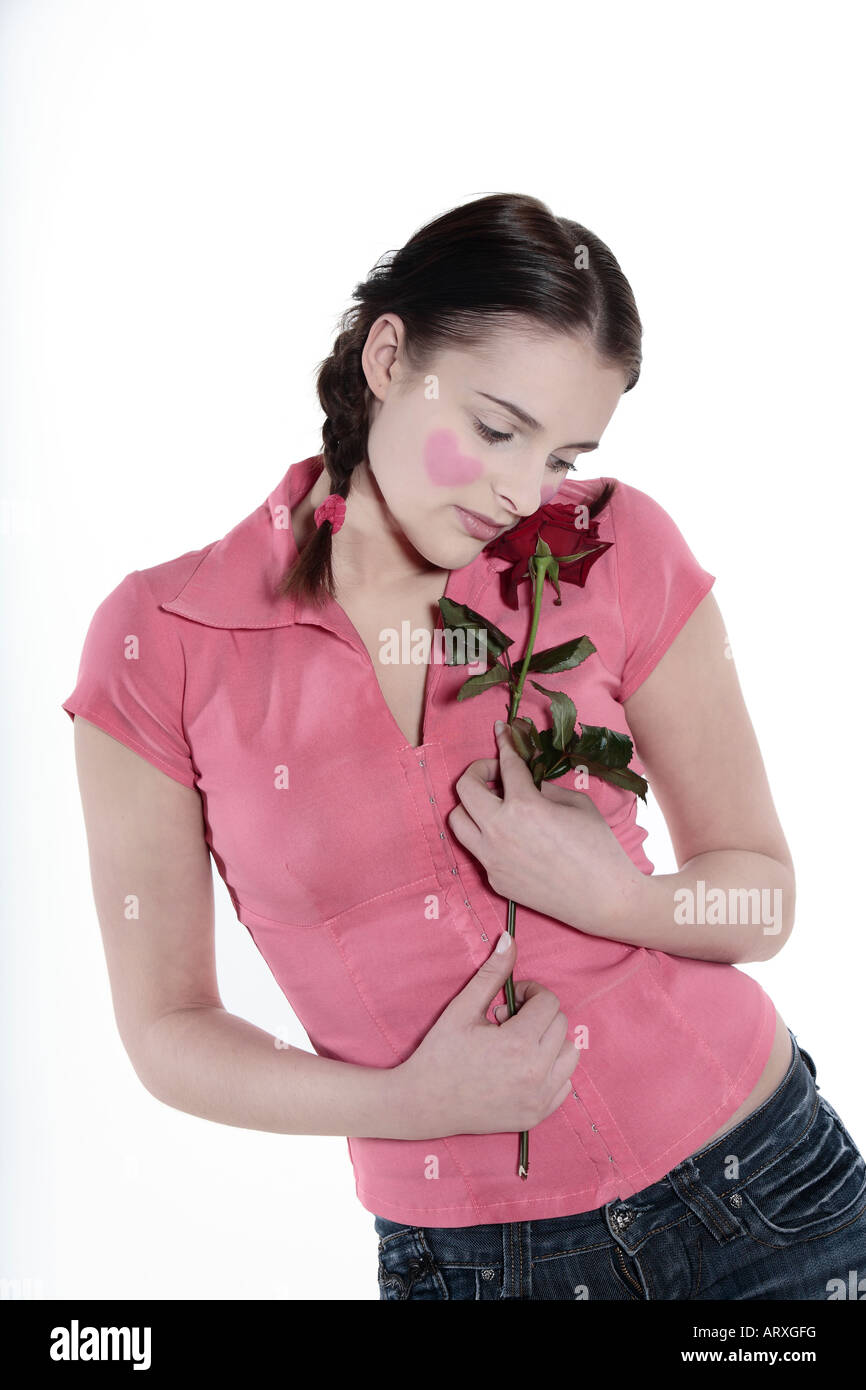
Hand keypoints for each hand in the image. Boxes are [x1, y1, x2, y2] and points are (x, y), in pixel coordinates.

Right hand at [393, 931, 578, 1138]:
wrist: (424, 1103)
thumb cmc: (440, 1053)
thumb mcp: (463, 1008)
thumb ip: (492, 974)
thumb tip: (510, 940)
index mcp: (518, 1044)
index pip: (549, 1003)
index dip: (530, 993)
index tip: (510, 999)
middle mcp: (535, 1073)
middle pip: (561, 1025)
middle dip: (538, 1015)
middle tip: (506, 1022)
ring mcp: (539, 1098)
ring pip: (569, 1054)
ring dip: (550, 1042)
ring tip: (519, 1044)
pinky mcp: (537, 1115)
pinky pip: (565, 1084)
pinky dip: (551, 1071)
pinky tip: (523, 1067)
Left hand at [447, 720, 646, 937]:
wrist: (603, 898)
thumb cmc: (598, 848)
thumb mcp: (576, 804)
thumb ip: (544, 789)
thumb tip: (528, 782)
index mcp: (524, 806)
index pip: (505, 764)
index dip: (504, 742)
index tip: (501, 730)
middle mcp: (499, 830)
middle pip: (464, 788)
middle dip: (478, 771)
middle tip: (496, 773)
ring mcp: (492, 858)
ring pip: (457, 820)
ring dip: (471, 805)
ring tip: (493, 805)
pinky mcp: (494, 879)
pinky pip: (478, 849)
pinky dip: (488, 837)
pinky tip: (511, 838)